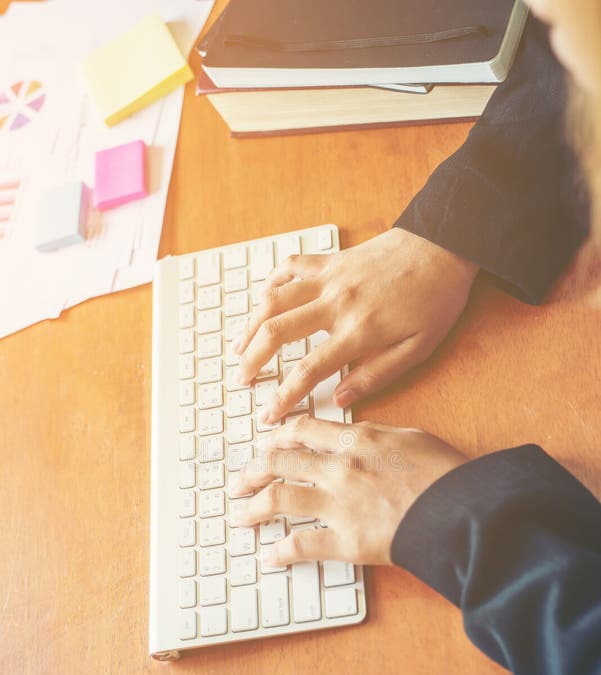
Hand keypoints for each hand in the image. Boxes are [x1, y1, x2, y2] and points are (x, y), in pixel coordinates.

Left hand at [229, 416, 467, 565]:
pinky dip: (280, 553)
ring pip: (278, 499)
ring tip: (238, 516)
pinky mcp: (346, 541)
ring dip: (252, 508)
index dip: (276, 436)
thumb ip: (376, 436)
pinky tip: (268, 557)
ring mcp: (339, 504)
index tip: (266, 443)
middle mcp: (339, 467)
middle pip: (279, 462)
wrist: (462, 510)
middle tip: (239, 482)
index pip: (301, 431)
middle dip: (252, 472)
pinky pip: (301, 546)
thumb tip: (356, 436)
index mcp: (355, 439)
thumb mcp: (410, 437)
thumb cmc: (445, 473)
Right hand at [233, 228, 477, 421]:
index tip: (268, 414)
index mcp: (358, 330)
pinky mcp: (330, 259)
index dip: (283, 396)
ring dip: (250, 325)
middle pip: (277, 332)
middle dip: (252, 360)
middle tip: (241, 380)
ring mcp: (329, 276)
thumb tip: (341, 399)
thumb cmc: (436, 298)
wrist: (444, 246)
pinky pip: (288, 266)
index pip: (309, 370)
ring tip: (237, 347)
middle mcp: (336, 302)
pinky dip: (270, 282)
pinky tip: (261, 299)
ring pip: (273, 299)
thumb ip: (377, 375)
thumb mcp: (418, 348)